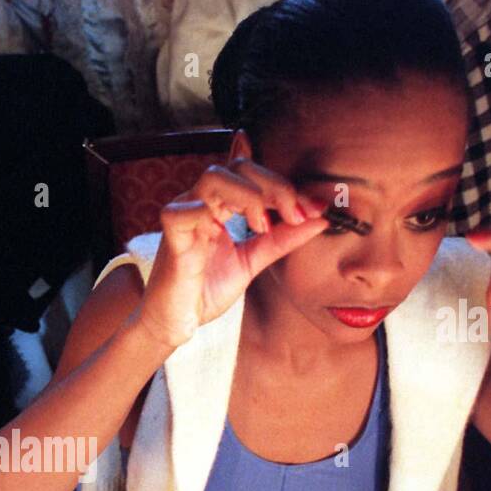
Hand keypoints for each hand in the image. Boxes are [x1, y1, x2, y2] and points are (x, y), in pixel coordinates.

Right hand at [136, 158, 328, 347]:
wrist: (177, 322)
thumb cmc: (206, 289)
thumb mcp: (253, 260)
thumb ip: (282, 239)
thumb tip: (319, 218)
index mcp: (220, 205)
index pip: (253, 174)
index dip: (285, 185)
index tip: (313, 208)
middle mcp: (201, 203)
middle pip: (237, 168)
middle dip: (274, 186)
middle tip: (295, 215)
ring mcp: (185, 217)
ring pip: (213, 178)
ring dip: (247, 195)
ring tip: (262, 225)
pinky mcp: (170, 238)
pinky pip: (182, 212)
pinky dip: (206, 214)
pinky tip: (224, 234)